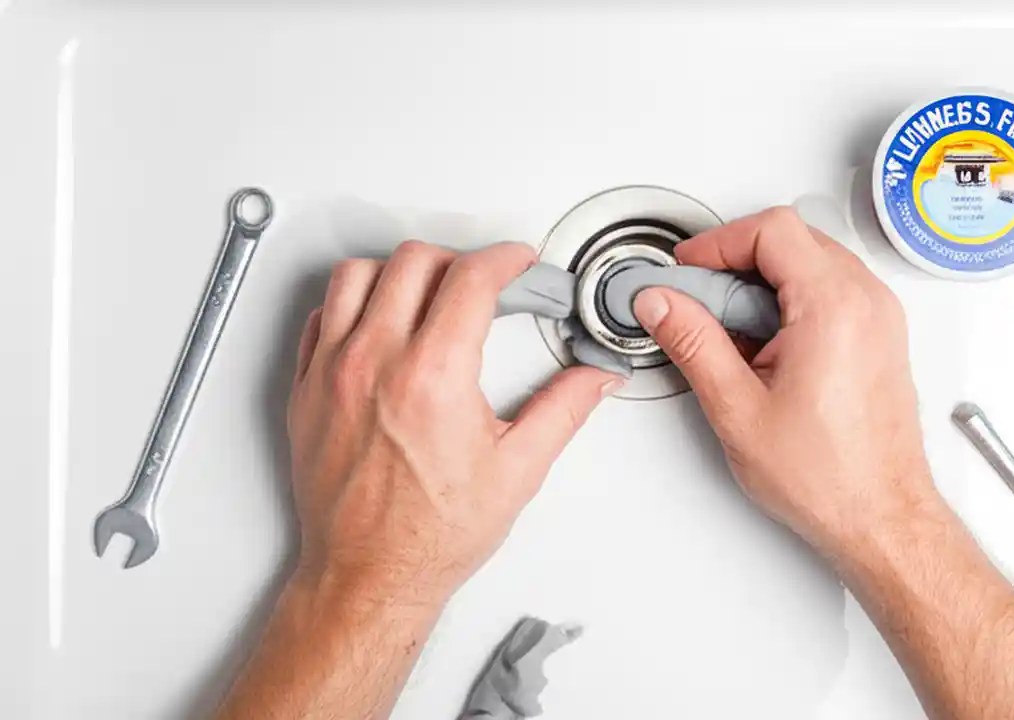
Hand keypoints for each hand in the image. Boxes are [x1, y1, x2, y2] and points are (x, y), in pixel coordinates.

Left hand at [288, 241, 621, 605]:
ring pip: (357, 275)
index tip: (517, 264)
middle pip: (414, 261)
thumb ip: (563, 410)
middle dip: (459, 260)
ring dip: (399, 273)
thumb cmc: (430, 535)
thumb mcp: (517, 471)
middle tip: (482, 283)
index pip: (471, 278)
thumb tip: (595, 378)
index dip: (505, 259)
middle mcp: (375, 363)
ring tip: (428, 294)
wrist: (370, 576)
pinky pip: (320, 316)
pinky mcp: (305, 390)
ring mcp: (332, 373)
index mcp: (433, 376)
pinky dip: (351, 304)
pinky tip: (376, 322)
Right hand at [630, 208, 933, 556]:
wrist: (882, 517)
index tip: (687, 270)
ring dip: (762, 281)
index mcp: (834, 307)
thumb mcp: (738, 409)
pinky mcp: (880, 335)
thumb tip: (661, 303)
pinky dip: (790, 300)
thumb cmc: (829, 478)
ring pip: (810, 260)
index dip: (718, 242)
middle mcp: (867, 301)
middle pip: (791, 238)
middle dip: (735, 260)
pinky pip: (831, 289)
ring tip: (727, 331)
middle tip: (697, 300)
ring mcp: (880, 316)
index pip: (772, 229)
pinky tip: (762, 346)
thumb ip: (693, 343)